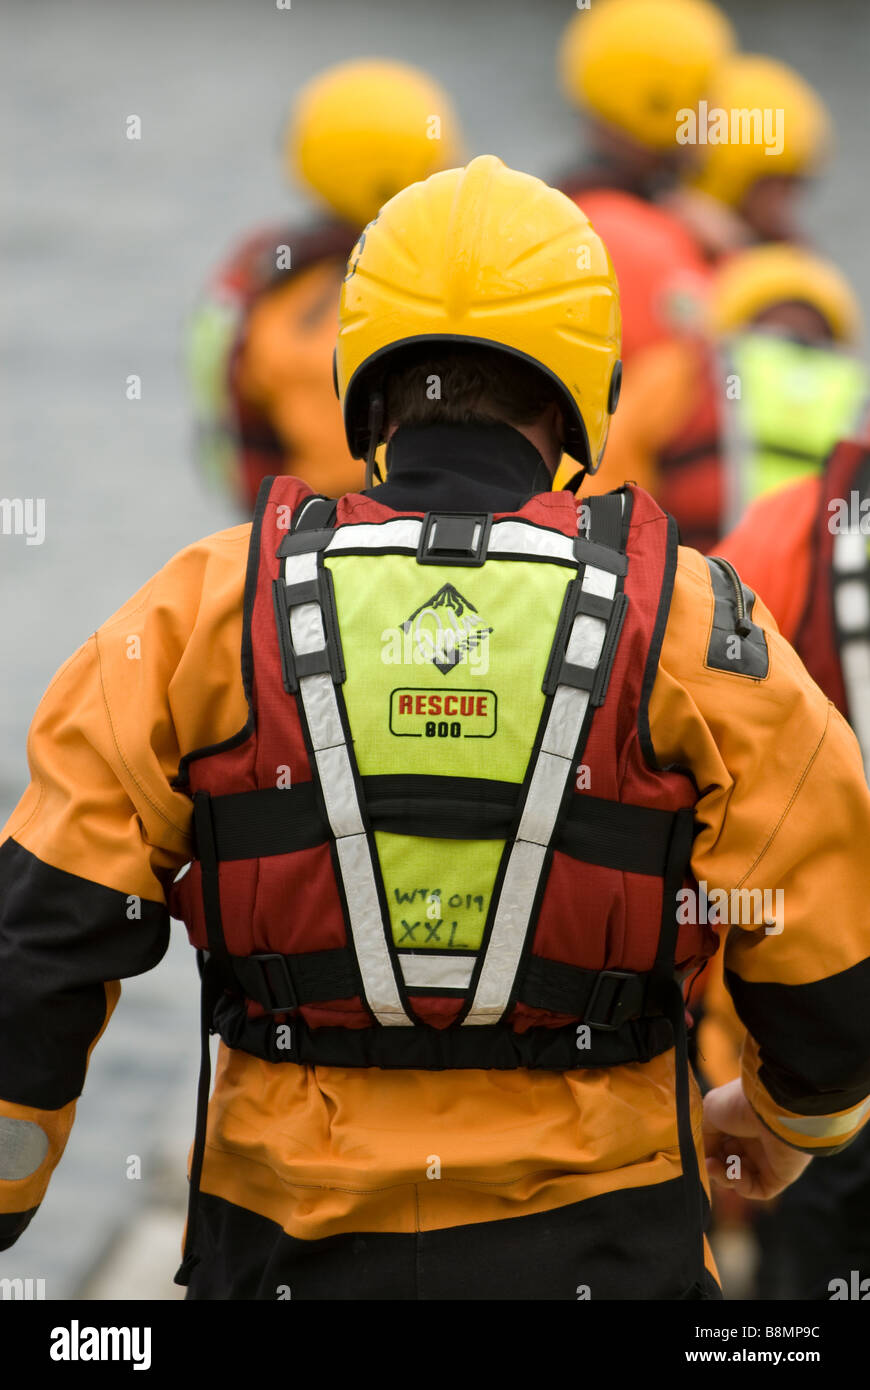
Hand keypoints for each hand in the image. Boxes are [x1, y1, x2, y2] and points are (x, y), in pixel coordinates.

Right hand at [703, 1078, 811, 1199]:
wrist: (772, 1109)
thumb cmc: (738, 1104)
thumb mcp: (709, 1112)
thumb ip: (703, 1137)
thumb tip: (705, 1158)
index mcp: (738, 1122)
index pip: (719, 1145)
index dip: (708, 1152)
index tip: (698, 1154)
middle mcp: (753, 1140)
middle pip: (728, 1163)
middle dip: (714, 1166)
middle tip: (708, 1164)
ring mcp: (767, 1158)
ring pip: (740, 1179)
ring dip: (725, 1177)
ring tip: (719, 1168)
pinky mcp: (779, 1175)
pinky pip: (757, 1189)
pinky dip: (743, 1185)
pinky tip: (737, 1174)